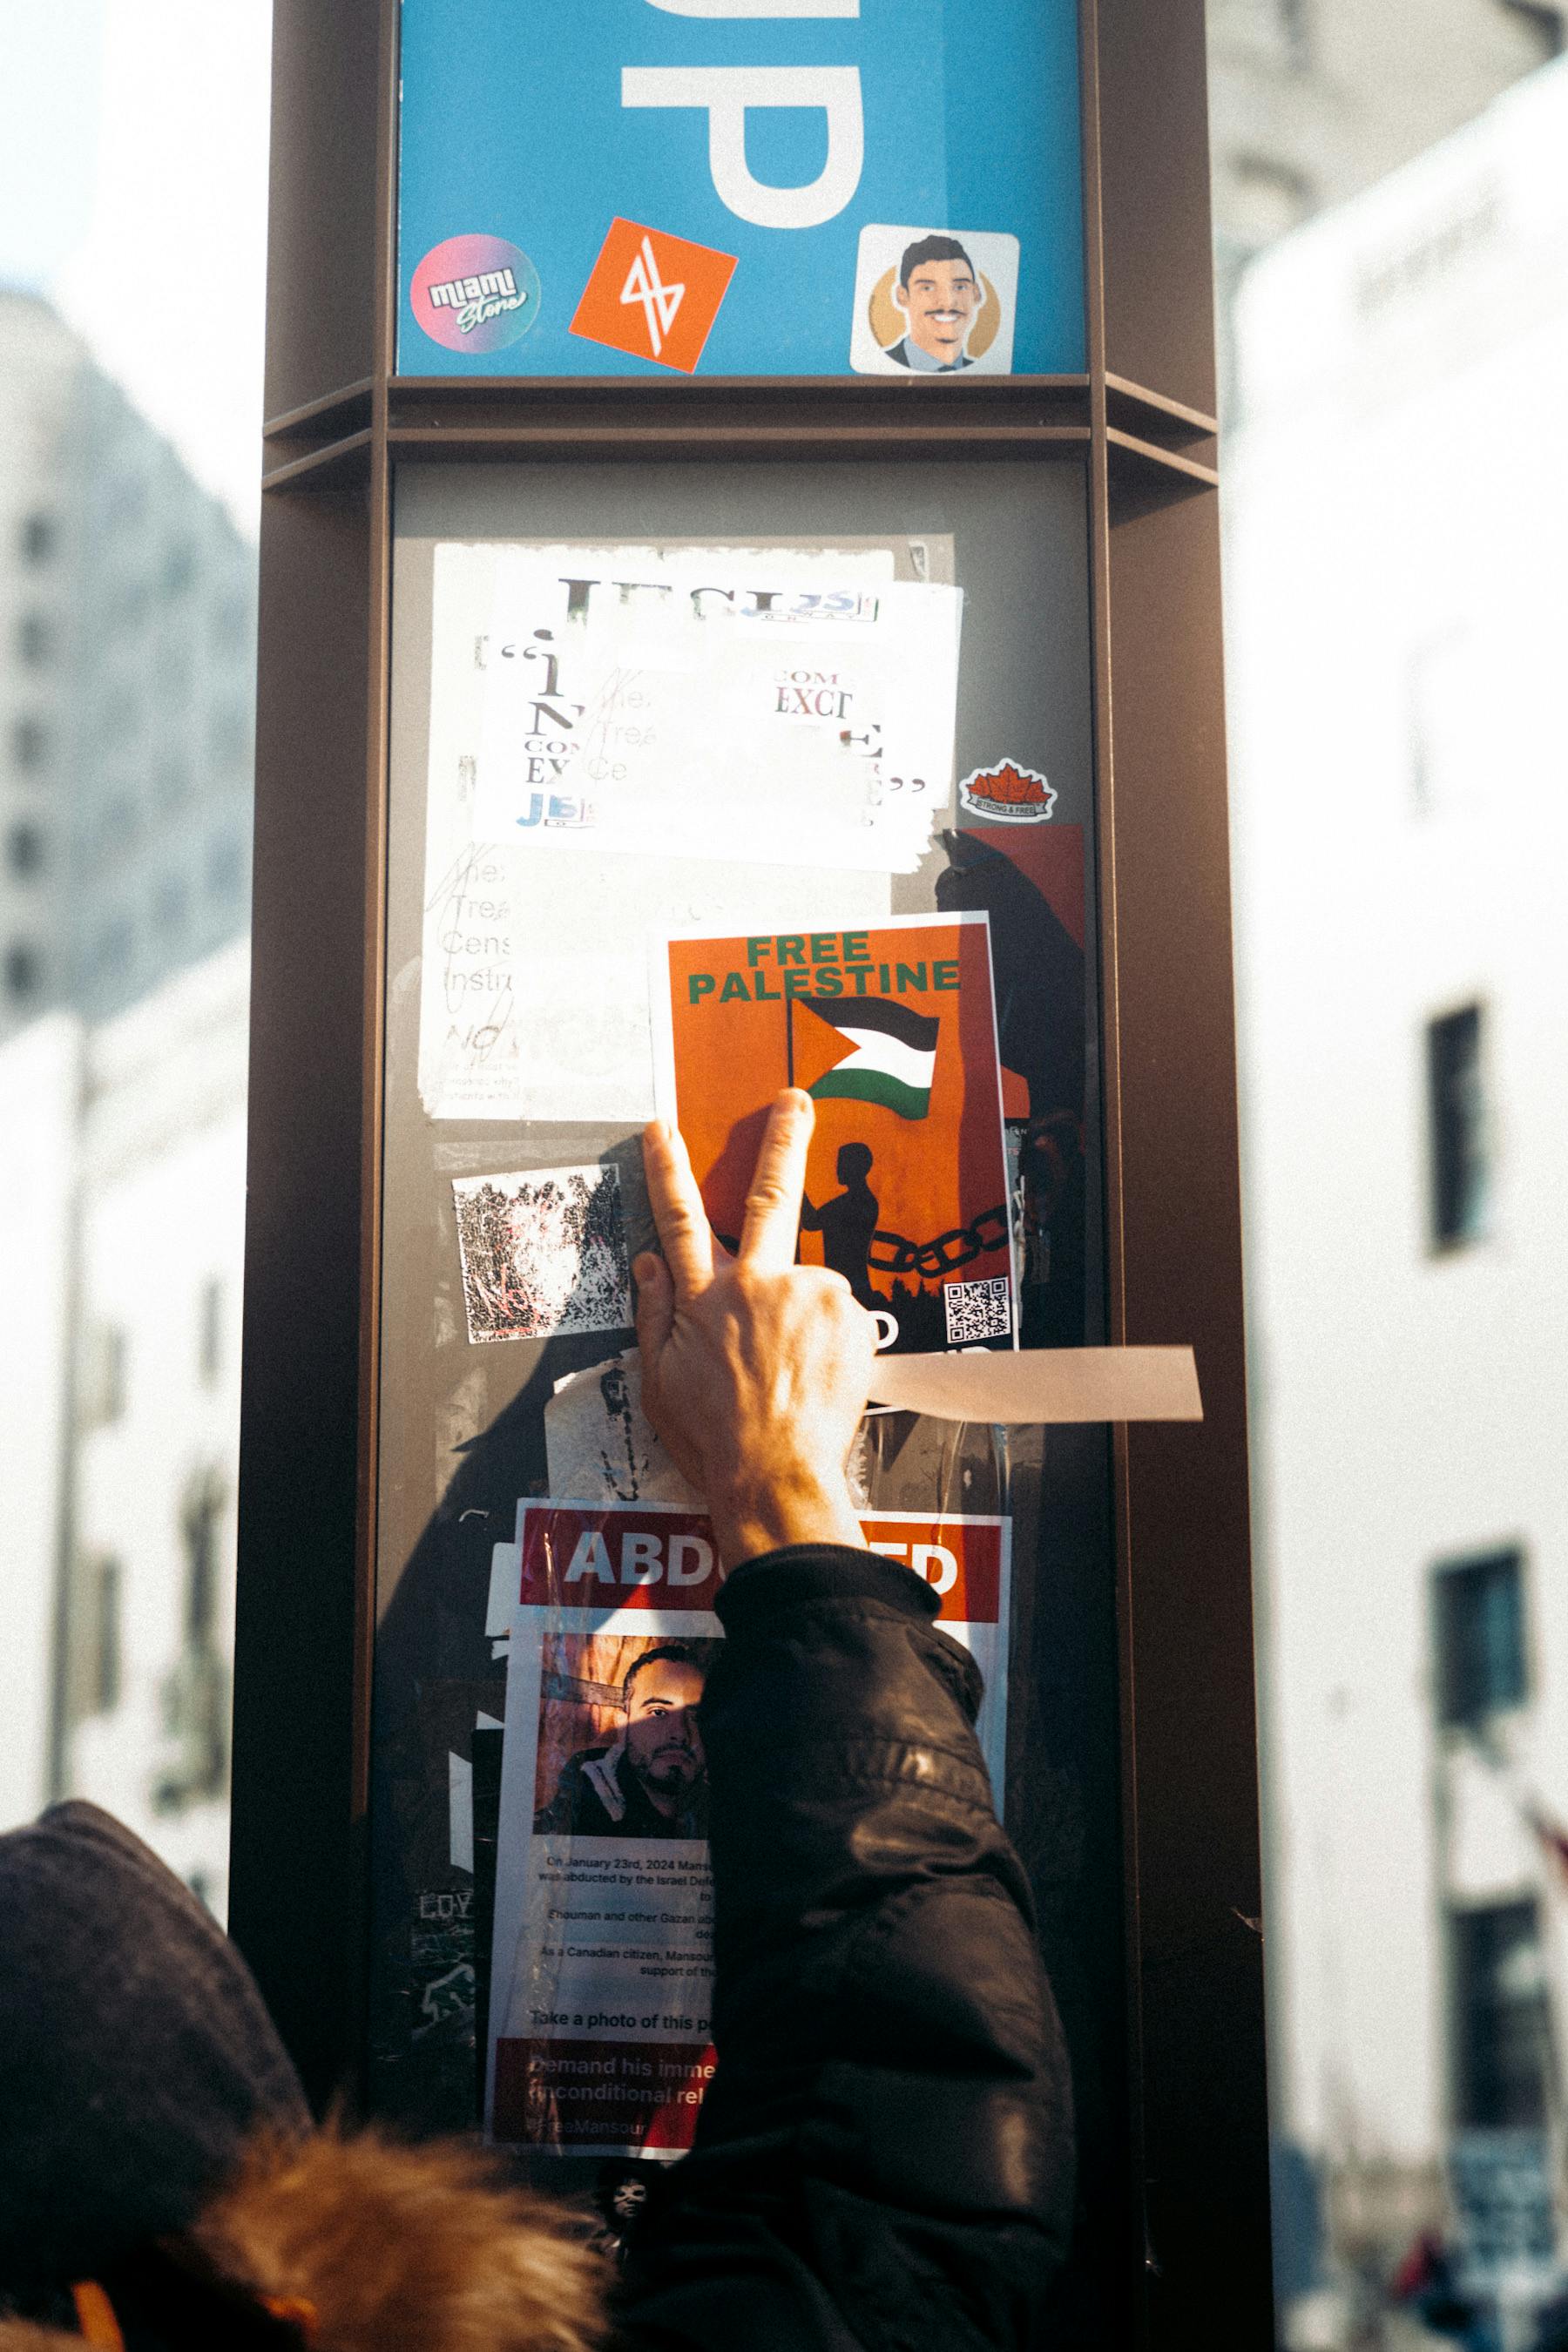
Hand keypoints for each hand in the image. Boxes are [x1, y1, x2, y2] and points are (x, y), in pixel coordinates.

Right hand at [635, 1090, 873, 1569]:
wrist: (776, 1476)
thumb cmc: (713, 1439)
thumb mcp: (657, 1382)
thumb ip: (654, 1314)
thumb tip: (649, 1263)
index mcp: (705, 1298)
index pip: (680, 1220)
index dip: (668, 1170)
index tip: (663, 1129)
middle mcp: (759, 1283)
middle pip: (770, 1196)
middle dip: (781, 1141)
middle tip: (794, 1100)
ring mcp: (810, 1296)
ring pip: (807, 1283)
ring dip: (803, 1313)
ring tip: (794, 1370)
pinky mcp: (850, 1317)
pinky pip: (838, 1314)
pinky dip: (829, 1336)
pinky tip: (815, 1374)